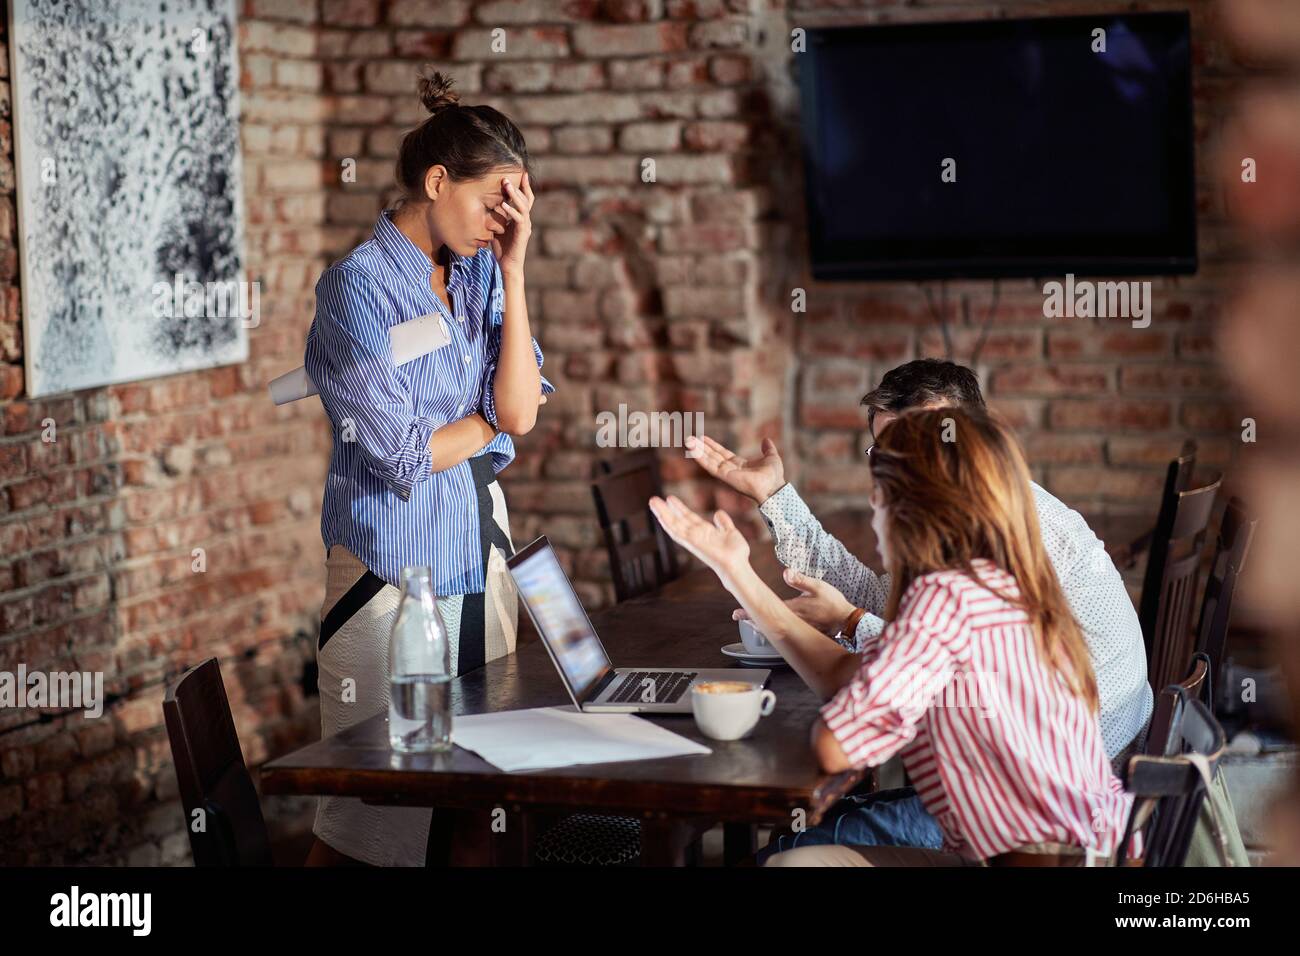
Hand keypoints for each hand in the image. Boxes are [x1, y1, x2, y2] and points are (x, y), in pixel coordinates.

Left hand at [491, 171, 532, 278]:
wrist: (509, 266)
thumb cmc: (502, 249)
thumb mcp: (496, 228)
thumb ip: (495, 217)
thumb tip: (485, 206)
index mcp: (521, 218)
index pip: (525, 199)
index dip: (524, 187)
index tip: (521, 174)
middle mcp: (526, 220)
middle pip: (526, 199)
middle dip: (518, 186)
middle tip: (507, 176)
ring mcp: (525, 227)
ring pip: (523, 206)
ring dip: (514, 195)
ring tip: (506, 185)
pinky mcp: (522, 234)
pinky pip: (518, 219)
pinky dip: (511, 211)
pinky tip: (503, 204)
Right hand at [648, 495, 749, 579]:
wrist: (737, 565)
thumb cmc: (735, 553)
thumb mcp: (730, 532)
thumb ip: (723, 523)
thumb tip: (718, 512)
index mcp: (704, 532)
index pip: (688, 518)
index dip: (679, 508)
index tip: (670, 499)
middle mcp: (695, 535)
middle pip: (677, 520)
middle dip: (666, 510)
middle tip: (653, 499)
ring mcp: (692, 539)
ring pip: (673, 524)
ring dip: (662, 513)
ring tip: (652, 501)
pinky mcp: (691, 543)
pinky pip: (677, 532)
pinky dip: (668, 523)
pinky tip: (660, 515)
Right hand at [684, 434, 784, 504]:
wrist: (774, 487)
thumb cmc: (774, 476)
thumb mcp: (771, 457)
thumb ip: (768, 449)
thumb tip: (766, 440)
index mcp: (739, 465)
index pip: (722, 453)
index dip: (712, 445)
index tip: (703, 438)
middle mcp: (730, 470)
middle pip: (712, 456)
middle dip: (701, 447)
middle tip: (689, 438)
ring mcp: (726, 473)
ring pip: (709, 460)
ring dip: (698, 451)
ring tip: (688, 441)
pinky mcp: (724, 476)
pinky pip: (710, 466)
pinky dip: (701, 458)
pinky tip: (693, 451)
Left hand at [732, 569, 854, 636]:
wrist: (846, 620)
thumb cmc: (833, 603)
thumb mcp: (818, 587)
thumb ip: (801, 580)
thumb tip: (786, 571)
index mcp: (793, 609)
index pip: (766, 611)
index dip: (749, 613)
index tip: (736, 613)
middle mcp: (792, 621)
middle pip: (766, 622)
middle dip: (750, 619)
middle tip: (737, 616)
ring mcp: (796, 627)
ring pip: (773, 627)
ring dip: (760, 623)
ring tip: (749, 620)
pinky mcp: (801, 629)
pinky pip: (782, 629)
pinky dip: (772, 626)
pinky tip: (769, 624)